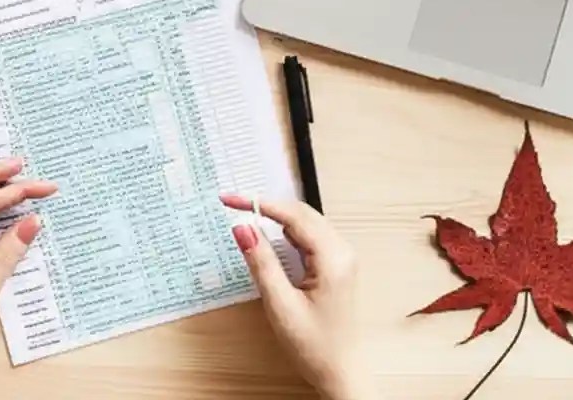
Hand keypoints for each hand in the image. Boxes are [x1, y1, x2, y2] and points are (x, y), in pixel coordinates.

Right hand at [220, 195, 377, 399]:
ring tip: (247, 218)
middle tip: (233, 205)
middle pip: (302, 214)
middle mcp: (343, 251)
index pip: (294, 215)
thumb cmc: (314, 346)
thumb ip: (261, 263)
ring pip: (307, 223)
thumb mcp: (280, 305)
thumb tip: (243, 229)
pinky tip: (271, 240)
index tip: (230, 199)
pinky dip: (288, 233)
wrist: (340, 372)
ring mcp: (342, 258)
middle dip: (267, 207)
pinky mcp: (337, 266)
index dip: (259, 203)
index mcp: (333, 258)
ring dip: (278, 218)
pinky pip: (311, 238)